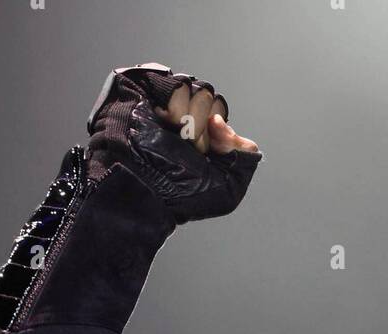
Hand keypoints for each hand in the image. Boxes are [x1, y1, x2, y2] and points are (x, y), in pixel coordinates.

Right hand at [86, 62, 261, 222]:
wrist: (143, 191)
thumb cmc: (179, 196)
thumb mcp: (228, 189)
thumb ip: (244, 157)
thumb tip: (220, 122)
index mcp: (200, 132)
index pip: (219, 109)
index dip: (217, 131)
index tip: (203, 153)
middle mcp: (182, 114)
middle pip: (209, 97)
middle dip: (201, 128)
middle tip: (185, 148)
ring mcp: (164, 101)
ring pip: (194, 89)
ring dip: (186, 119)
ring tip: (172, 137)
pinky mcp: (148, 91)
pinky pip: (175, 83)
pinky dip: (175, 105)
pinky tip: (164, 122)